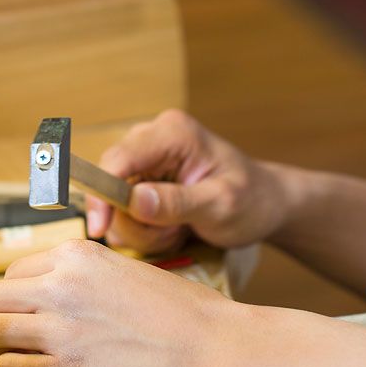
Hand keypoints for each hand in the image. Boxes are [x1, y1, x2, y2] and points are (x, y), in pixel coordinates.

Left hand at [0, 240, 247, 366]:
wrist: (213, 350)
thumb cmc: (184, 315)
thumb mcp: (126, 272)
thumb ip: (83, 278)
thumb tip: (54, 295)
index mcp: (77, 256)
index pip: (12, 271)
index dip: (17, 296)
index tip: (25, 311)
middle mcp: (60, 286)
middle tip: (11, 335)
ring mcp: (58, 329)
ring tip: (21, 356)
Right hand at [86, 109, 292, 253]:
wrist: (265, 205)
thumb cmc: (252, 201)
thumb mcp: (221, 206)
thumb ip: (177, 202)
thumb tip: (133, 200)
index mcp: (172, 132)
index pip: (119, 159)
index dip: (102, 194)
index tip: (100, 229)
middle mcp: (153, 137)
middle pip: (110, 181)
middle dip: (133, 218)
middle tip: (171, 234)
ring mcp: (146, 157)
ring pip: (114, 201)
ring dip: (142, 227)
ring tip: (177, 231)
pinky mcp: (143, 177)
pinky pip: (123, 209)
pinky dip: (144, 228)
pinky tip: (171, 229)